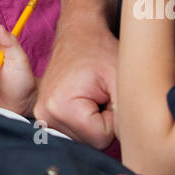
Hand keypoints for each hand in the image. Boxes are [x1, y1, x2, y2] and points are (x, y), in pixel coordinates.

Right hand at [34, 18, 118, 148]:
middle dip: (104, 119)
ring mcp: (42, 116)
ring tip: (93, 92)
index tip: (107, 92)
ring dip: (95, 119)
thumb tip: (131, 140)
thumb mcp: (122, 79)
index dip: (113, 116)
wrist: (79, 33)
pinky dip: (86, 118)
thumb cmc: (100, 51)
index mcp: (59, 107)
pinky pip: (77, 131)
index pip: (101, 138)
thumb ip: (128, 113)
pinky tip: (85, 97)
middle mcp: (44, 115)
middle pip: (91, 141)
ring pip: (85, 137)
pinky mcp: (46, 115)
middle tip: (101, 91)